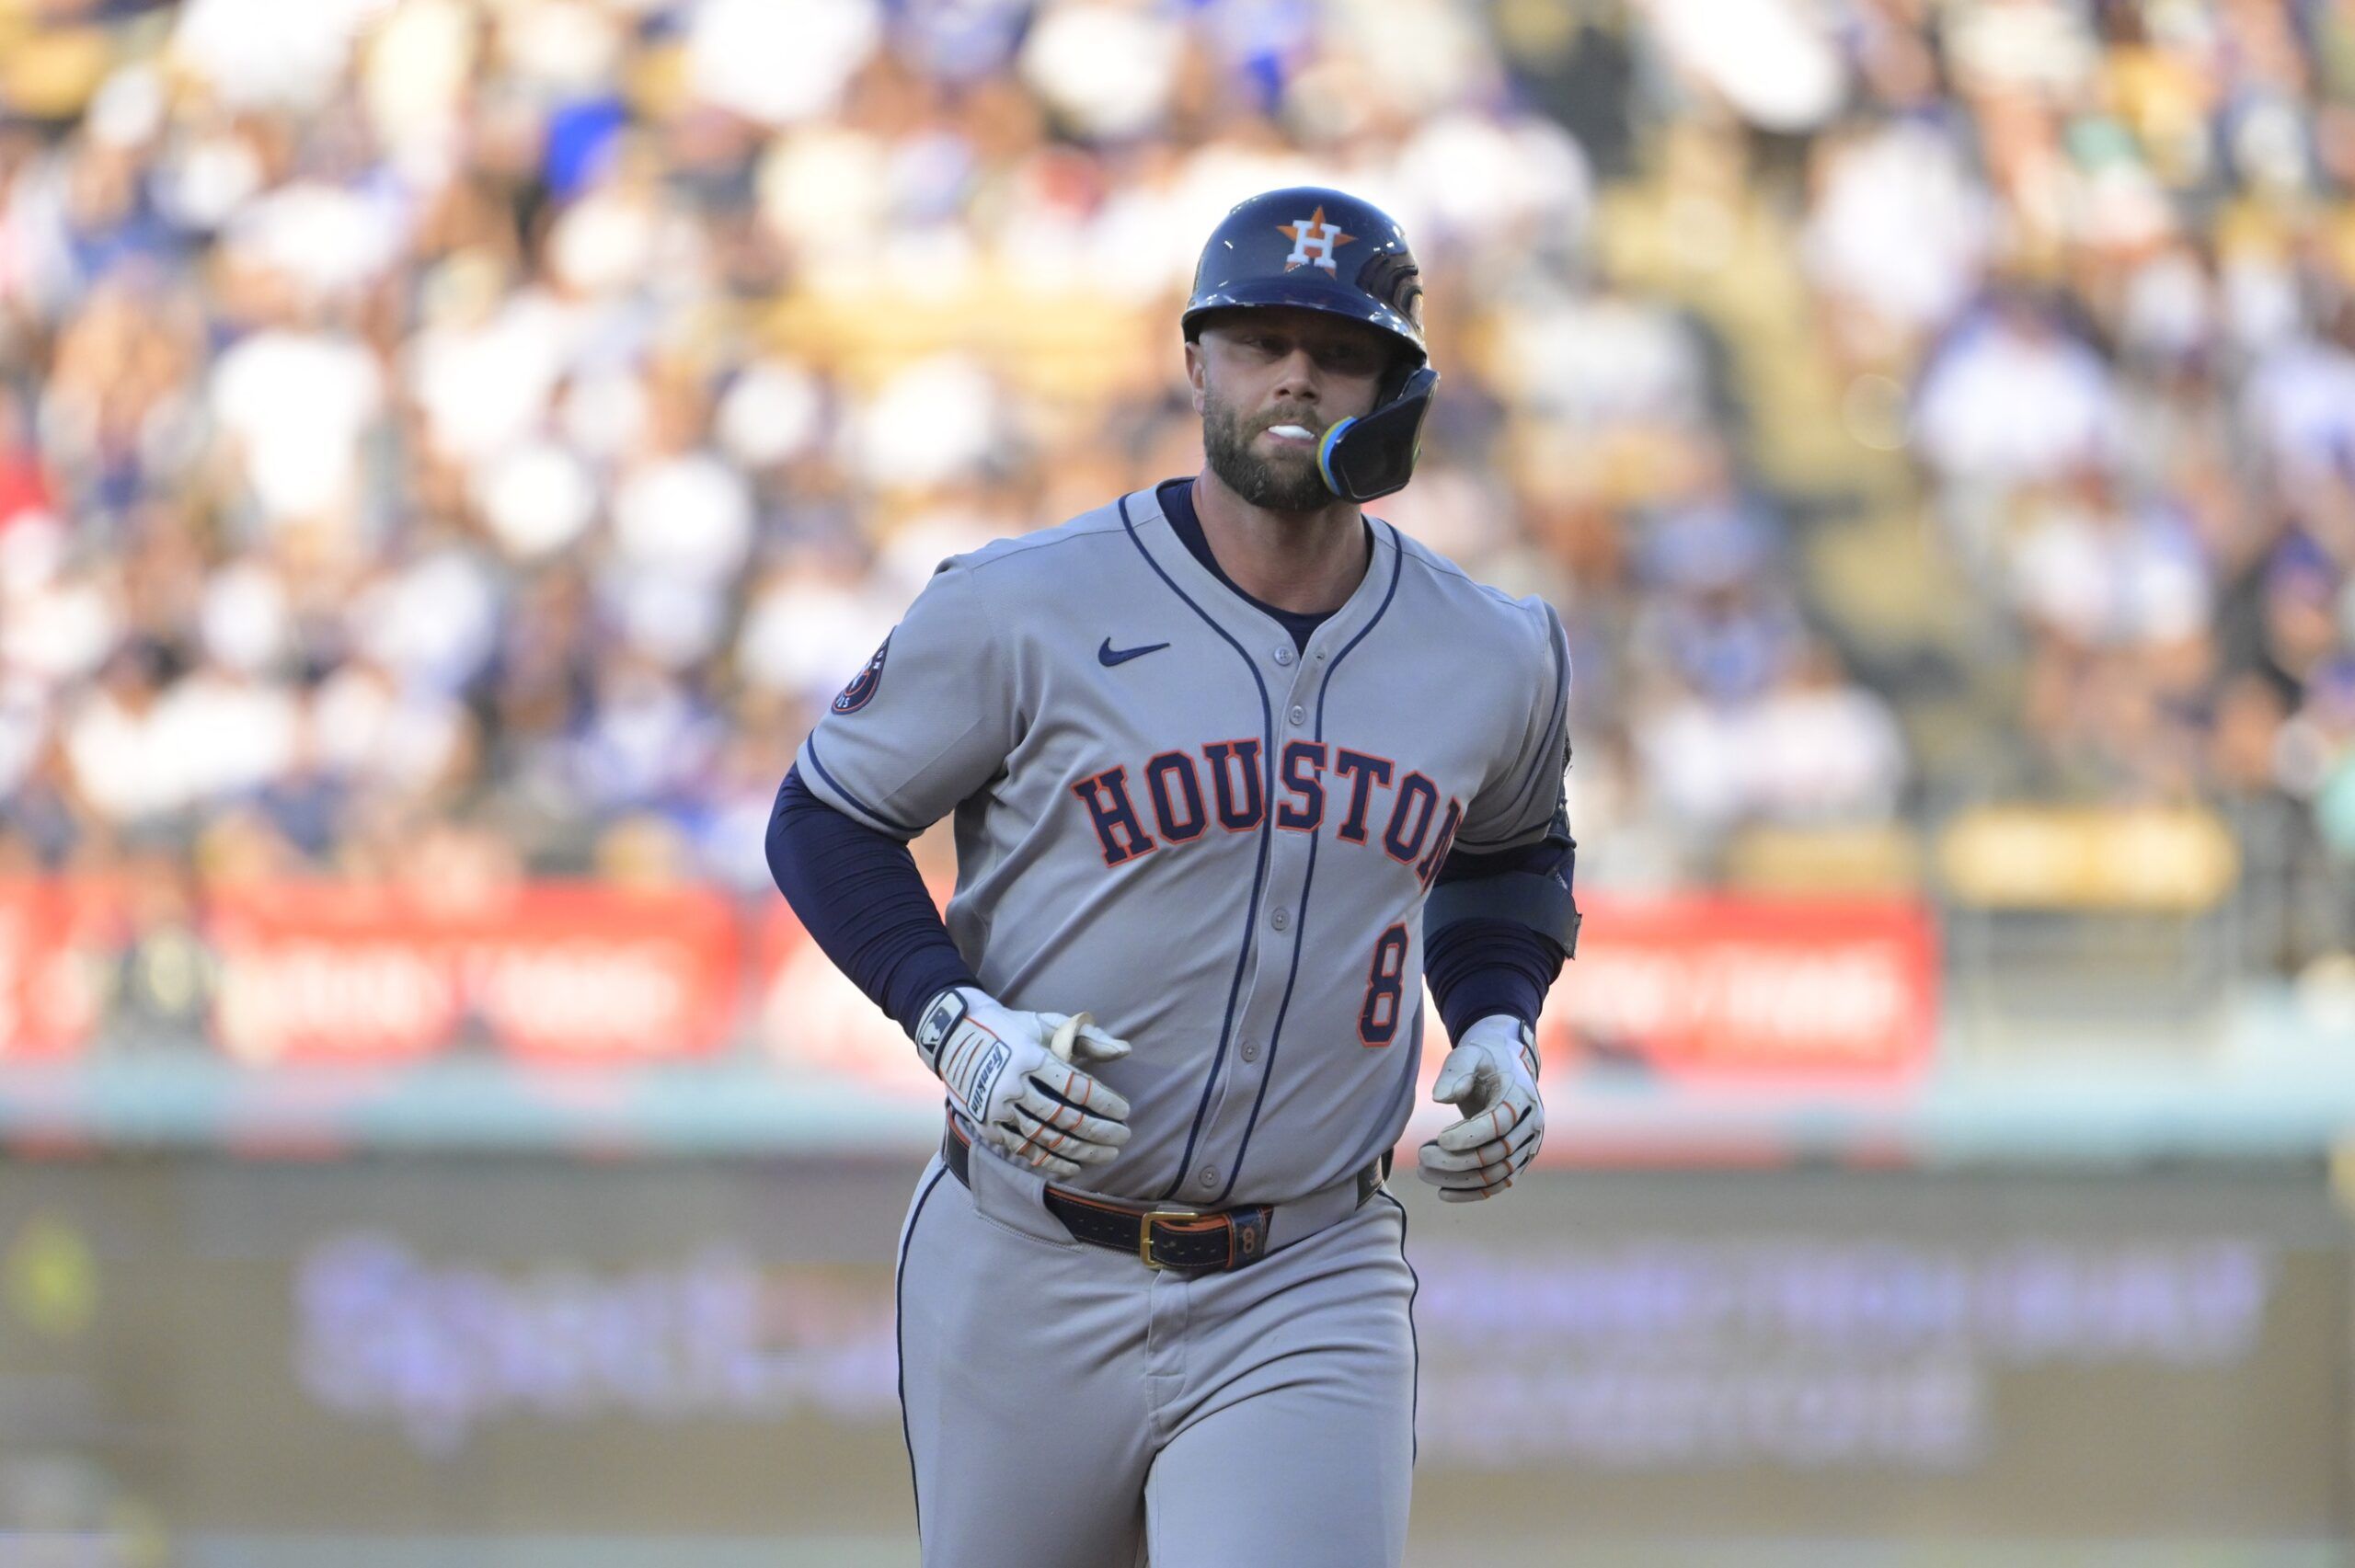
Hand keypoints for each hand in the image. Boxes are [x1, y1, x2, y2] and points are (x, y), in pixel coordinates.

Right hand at [914, 987, 1132, 1179]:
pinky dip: (1051, 1162)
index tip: (1125, 1111)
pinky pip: (1024, 1151)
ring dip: (1081, 1151)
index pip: (1075, 1087)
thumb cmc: (1009, 1028)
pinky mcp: (986, 1126)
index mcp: (1028, 1057)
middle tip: (1124, 1137)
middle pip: (1064, 1118)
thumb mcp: (1045, 1022)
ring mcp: (996, 1110)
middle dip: (1099, 1131)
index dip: (1104, 1102)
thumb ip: (1086, 1036)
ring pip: (1046, 1139)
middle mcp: (1011, 1086)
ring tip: (1108, 1154)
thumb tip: (1125, 1050)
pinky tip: (1075, 1167)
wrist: (952, 1036)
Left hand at [1416, 1014, 1542, 1202]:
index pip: (1500, 1123)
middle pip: (1497, 1154)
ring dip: (1459, 1179)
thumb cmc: (1483, 1059)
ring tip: (1424, 1171)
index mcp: (1522, 1096)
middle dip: (1456, 1160)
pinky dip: (1472, 1193)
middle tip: (1422, 1156)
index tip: (1439, 1139)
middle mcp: (1531, 1125)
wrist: (1507, 1065)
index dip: (1469, 1136)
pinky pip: (1498, 1184)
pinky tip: (1442, 1192)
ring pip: (1496, 1175)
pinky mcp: (1519, 1160)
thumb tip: (1439, 1098)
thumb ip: (1455, 1072)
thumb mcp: (1468, 1054)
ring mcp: (1527, 1146)